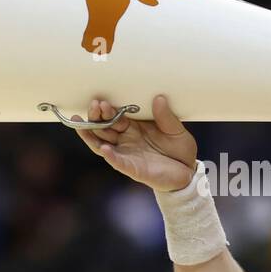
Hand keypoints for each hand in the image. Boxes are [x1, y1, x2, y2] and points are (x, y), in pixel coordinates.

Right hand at [72, 94, 198, 191]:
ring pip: (102, 145)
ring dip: (92, 135)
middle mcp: (125, 140)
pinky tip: (104, 148)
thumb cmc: (179, 149)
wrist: (188, 172)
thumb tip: (159, 99)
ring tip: (82, 124)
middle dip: (96, 117)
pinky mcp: (132, 168)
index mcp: (133, 128)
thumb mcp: (176, 130)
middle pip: (103, 128)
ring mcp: (127, 155)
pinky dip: (110, 156)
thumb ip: (166, 116)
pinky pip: (117, 162)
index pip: (114, 117)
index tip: (102, 100)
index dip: (107, 109)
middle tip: (93, 106)